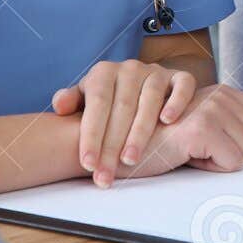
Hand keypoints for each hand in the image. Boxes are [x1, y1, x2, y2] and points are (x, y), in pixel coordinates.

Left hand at [52, 59, 199, 185]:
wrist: (138, 83)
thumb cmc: (107, 101)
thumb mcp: (85, 99)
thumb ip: (71, 100)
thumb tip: (60, 106)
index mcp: (104, 73)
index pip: (97, 105)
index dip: (92, 135)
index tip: (88, 164)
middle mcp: (130, 68)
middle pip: (122, 108)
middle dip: (113, 145)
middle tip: (107, 174)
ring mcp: (156, 71)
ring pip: (151, 100)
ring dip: (141, 132)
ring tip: (131, 159)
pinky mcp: (179, 76)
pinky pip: (183, 85)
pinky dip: (177, 101)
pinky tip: (168, 121)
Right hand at [122, 84, 242, 179]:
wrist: (124, 148)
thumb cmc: (165, 142)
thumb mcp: (208, 126)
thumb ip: (241, 120)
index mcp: (227, 92)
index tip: (233, 141)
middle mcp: (222, 95)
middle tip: (209, 149)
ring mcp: (212, 110)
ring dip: (225, 161)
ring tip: (197, 151)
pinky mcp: (202, 129)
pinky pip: (233, 163)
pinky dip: (214, 168)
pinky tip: (190, 157)